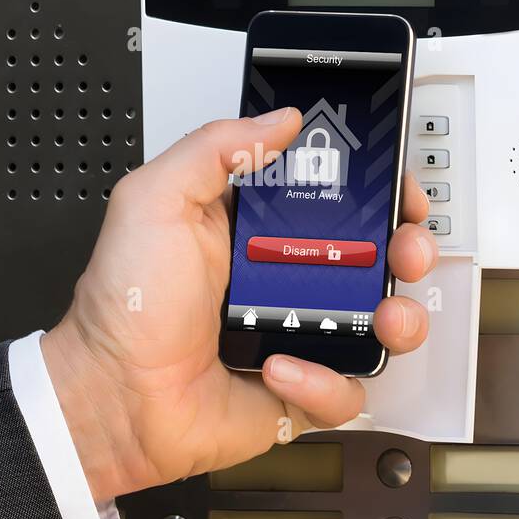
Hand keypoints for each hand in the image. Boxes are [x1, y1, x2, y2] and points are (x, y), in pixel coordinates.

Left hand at [40, 107, 437, 502]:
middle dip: (407, 249)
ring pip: (381, 324)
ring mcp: (299, 336)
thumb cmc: (125, 305)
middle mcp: (285, 280)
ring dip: (397, 318)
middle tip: (403, 251)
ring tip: (379, 317)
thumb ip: (215, 148)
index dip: (377, 192)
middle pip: (376, 257)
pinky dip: (325, 381)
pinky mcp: (299, 391)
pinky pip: (346, 388)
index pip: (337, 199)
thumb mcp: (155, 201)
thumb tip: (278, 120)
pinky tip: (281, 367)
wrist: (111, 398)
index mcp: (257, 231)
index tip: (395, 189)